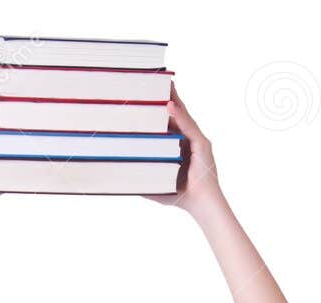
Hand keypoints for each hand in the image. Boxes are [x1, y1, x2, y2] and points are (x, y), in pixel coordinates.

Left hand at [144, 88, 224, 213]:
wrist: (201, 206)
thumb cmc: (181, 196)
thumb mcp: (155, 181)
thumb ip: (140, 175)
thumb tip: (118, 173)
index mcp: (178, 145)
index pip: (167, 121)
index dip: (158, 107)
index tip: (146, 92)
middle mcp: (189, 139)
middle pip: (176, 113)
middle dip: (166, 95)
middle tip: (153, 78)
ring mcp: (197, 141)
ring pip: (183, 115)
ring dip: (173, 99)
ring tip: (162, 83)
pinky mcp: (202, 145)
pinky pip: (189, 127)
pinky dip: (180, 116)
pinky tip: (169, 105)